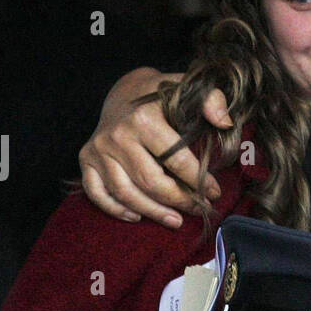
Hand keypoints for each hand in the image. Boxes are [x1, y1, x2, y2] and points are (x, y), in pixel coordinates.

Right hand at [79, 69, 233, 227]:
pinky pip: (97, 193)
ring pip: (125, 193)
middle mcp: (117, 135)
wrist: (124, 91)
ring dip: (152, 212)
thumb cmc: (160, 96)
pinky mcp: (86, 159)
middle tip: (197, 209)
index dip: (198, 181)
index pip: (175, 160)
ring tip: (175, 221)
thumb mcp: (186, 89)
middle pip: (150, 182)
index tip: (213, 193)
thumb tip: (225, 122)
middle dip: (178, 201)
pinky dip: (116, 209)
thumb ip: (210, 100)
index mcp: (143, 118)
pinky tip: (137, 216)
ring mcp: (99, 149)